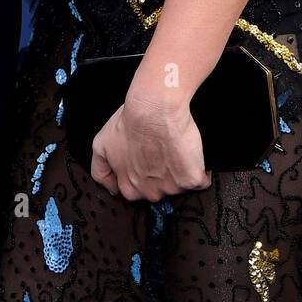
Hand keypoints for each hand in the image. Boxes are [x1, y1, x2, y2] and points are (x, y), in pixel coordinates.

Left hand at [89, 82, 211, 201]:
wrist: (154, 108)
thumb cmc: (129, 122)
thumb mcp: (102, 145)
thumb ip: (101, 171)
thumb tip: (111, 189)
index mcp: (128, 188)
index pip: (137, 191)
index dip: (142, 173)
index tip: (147, 159)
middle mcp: (150, 193)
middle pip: (158, 190)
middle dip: (160, 175)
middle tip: (162, 152)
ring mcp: (172, 189)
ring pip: (179, 186)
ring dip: (180, 170)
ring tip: (175, 148)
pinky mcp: (192, 180)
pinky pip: (200, 181)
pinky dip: (200, 170)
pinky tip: (191, 153)